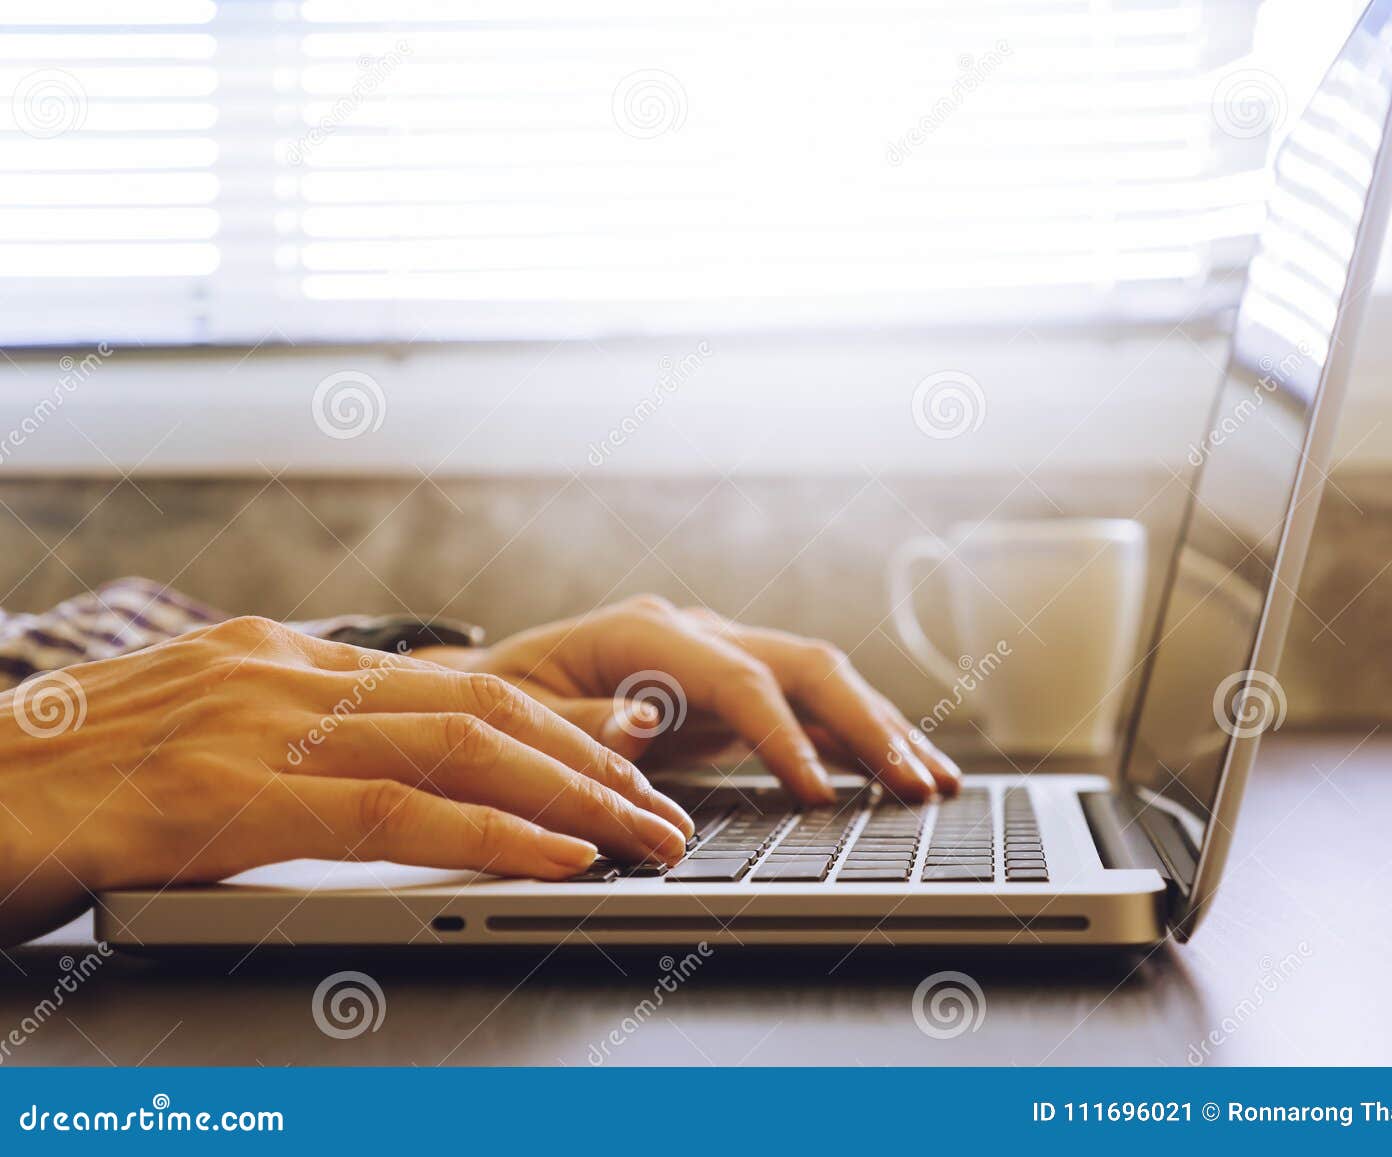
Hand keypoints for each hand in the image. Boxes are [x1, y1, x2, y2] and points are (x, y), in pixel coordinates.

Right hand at [0, 617, 691, 944]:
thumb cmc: (55, 785)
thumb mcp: (184, 742)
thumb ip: (280, 742)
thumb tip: (376, 769)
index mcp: (275, 657)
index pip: (450, 688)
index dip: (552, 723)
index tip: (624, 752)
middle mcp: (279, 671)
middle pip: (479, 708)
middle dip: (587, 762)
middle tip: (662, 807)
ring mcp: (254, 721)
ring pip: (459, 748)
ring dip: (570, 798)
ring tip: (644, 838)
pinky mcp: (226, 790)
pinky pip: (393, 809)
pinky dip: (492, 832)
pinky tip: (556, 857)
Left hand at [413, 596, 960, 805]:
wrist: (491, 691)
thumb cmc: (498, 706)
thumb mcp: (517, 715)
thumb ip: (580, 722)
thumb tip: (643, 723)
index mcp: (644, 634)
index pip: (735, 676)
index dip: (781, 735)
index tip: (818, 793)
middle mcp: (696, 634)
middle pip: (803, 666)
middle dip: (866, 724)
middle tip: (915, 785)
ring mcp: (722, 658)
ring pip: (823, 682)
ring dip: (882, 729)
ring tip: (937, 782)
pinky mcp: (736, 692)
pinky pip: (812, 711)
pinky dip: (858, 742)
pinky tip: (901, 773)